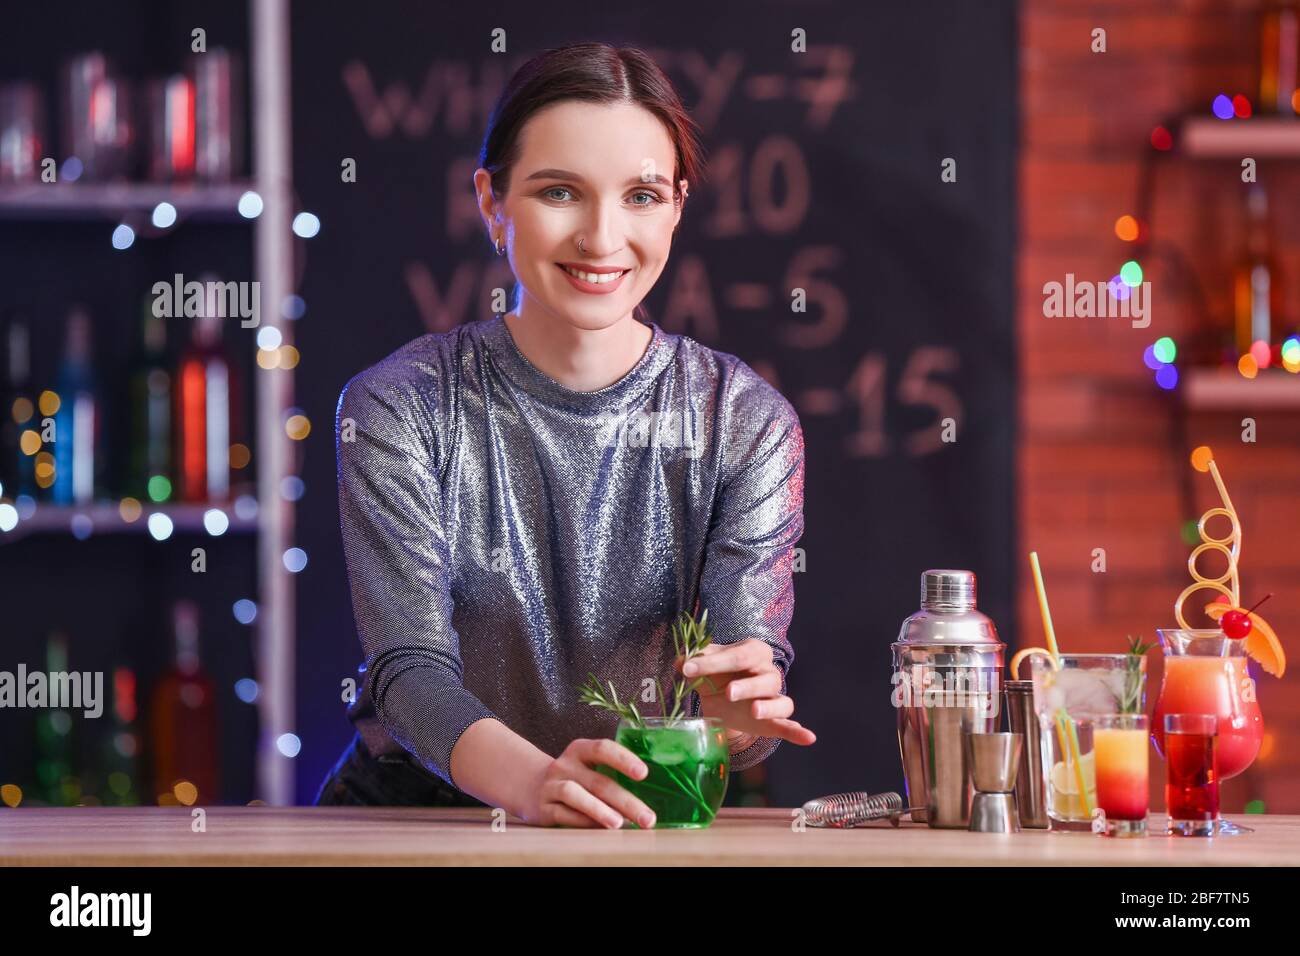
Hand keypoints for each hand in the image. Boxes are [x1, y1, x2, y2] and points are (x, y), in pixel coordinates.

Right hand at [518, 738, 658, 828]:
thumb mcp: (587, 767)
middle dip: (625, 800)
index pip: (602, 749)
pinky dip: (582, 822)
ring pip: (575, 795)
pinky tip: (599, 830)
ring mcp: (552, 786)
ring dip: (599, 809)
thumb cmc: (574, 778)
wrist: (531, 787)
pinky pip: (562, 814)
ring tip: (619, 824)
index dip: (623, 759)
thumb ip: (611, 775)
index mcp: (580, 750)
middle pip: (598, 781)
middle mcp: (565, 765)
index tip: (643, 774)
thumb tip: (645, 800)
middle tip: (647, 818)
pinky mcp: (543, 808)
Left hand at [674, 639, 816, 746]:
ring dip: (769, 707)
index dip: (714, 662)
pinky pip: (790, 724)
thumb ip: (693, 662)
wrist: (723, 698)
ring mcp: (774, 697)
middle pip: (764, 678)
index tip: (688, 669)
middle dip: (747, 685)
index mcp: (753, 651)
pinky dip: (799, 732)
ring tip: (754, 711)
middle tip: (728, 692)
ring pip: (781, 701)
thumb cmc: (717, 674)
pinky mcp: (775, 720)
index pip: (738, 655)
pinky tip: (808, 738)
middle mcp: (768, 672)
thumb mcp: (703, 667)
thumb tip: (681, 662)